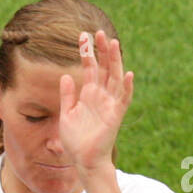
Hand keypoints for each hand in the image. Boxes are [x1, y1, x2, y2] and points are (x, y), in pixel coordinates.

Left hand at [59, 30, 133, 178]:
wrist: (84, 160)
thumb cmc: (76, 140)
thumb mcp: (66, 115)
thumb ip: (67, 96)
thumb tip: (65, 76)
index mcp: (89, 94)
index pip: (90, 68)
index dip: (87, 52)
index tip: (83, 36)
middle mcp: (100, 96)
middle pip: (104, 68)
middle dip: (102, 50)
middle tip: (99, 32)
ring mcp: (109, 104)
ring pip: (114, 78)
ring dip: (114, 61)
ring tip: (113, 44)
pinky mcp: (115, 116)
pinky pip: (123, 99)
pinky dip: (126, 88)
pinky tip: (128, 74)